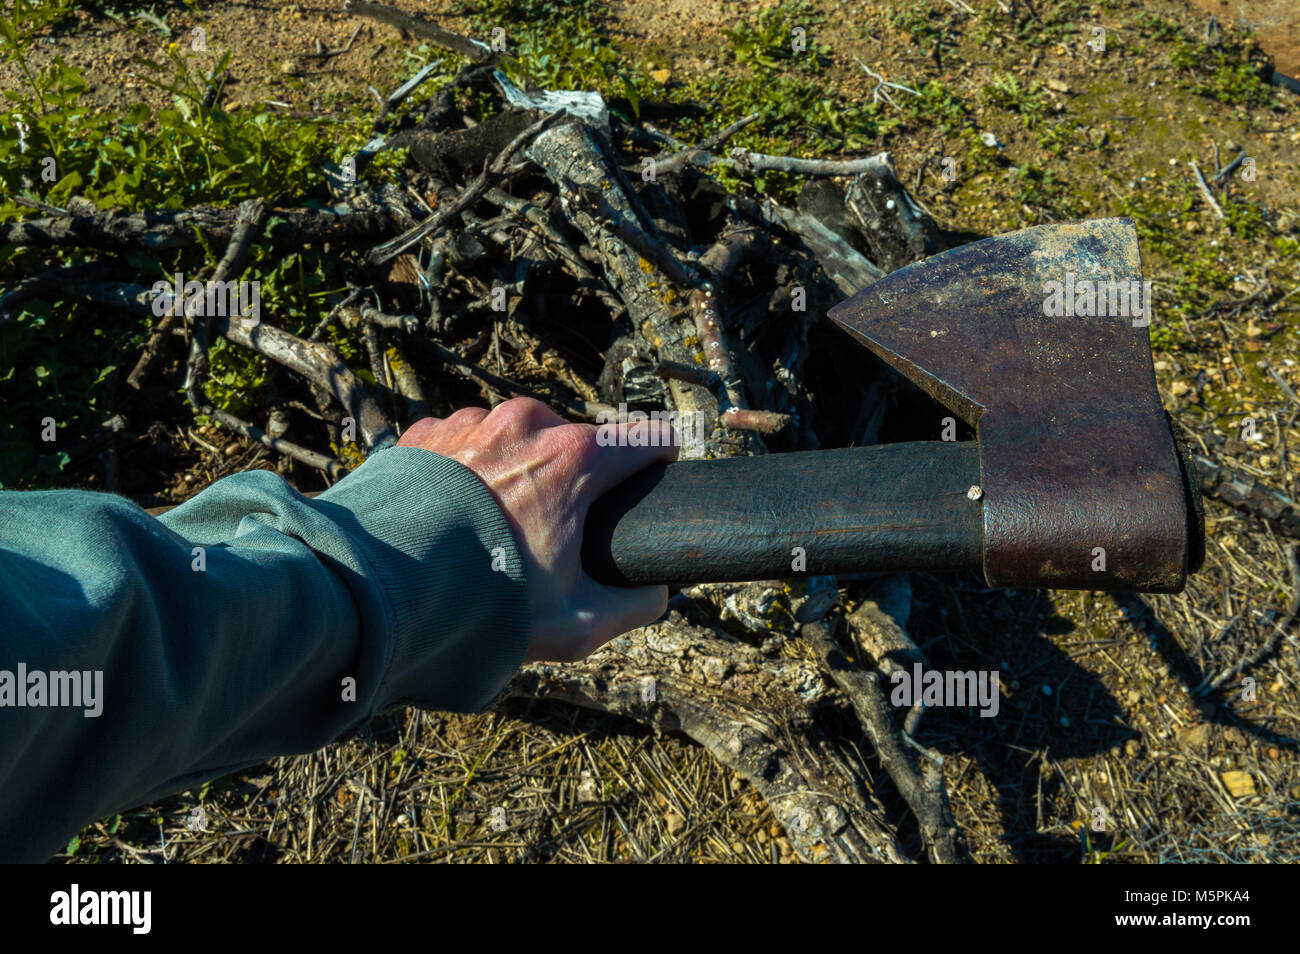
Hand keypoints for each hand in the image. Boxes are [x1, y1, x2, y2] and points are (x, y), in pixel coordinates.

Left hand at [397, 398, 677, 661]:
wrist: (381, 589)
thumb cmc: (485, 605)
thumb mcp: (579, 625)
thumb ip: (636, 605)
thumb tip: (654, 589)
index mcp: (576, 456)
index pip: (648, 439)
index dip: (658, 466)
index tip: (651, 488)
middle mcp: (528, 423)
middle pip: (577, 442)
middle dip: (575, 481)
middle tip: (552, 534)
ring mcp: (472, 421)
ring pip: (517, 440)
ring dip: (517, 472)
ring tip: (493, 528)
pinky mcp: (426, 431)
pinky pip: (464, 444)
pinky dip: (467, 473)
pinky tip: (452, 517)